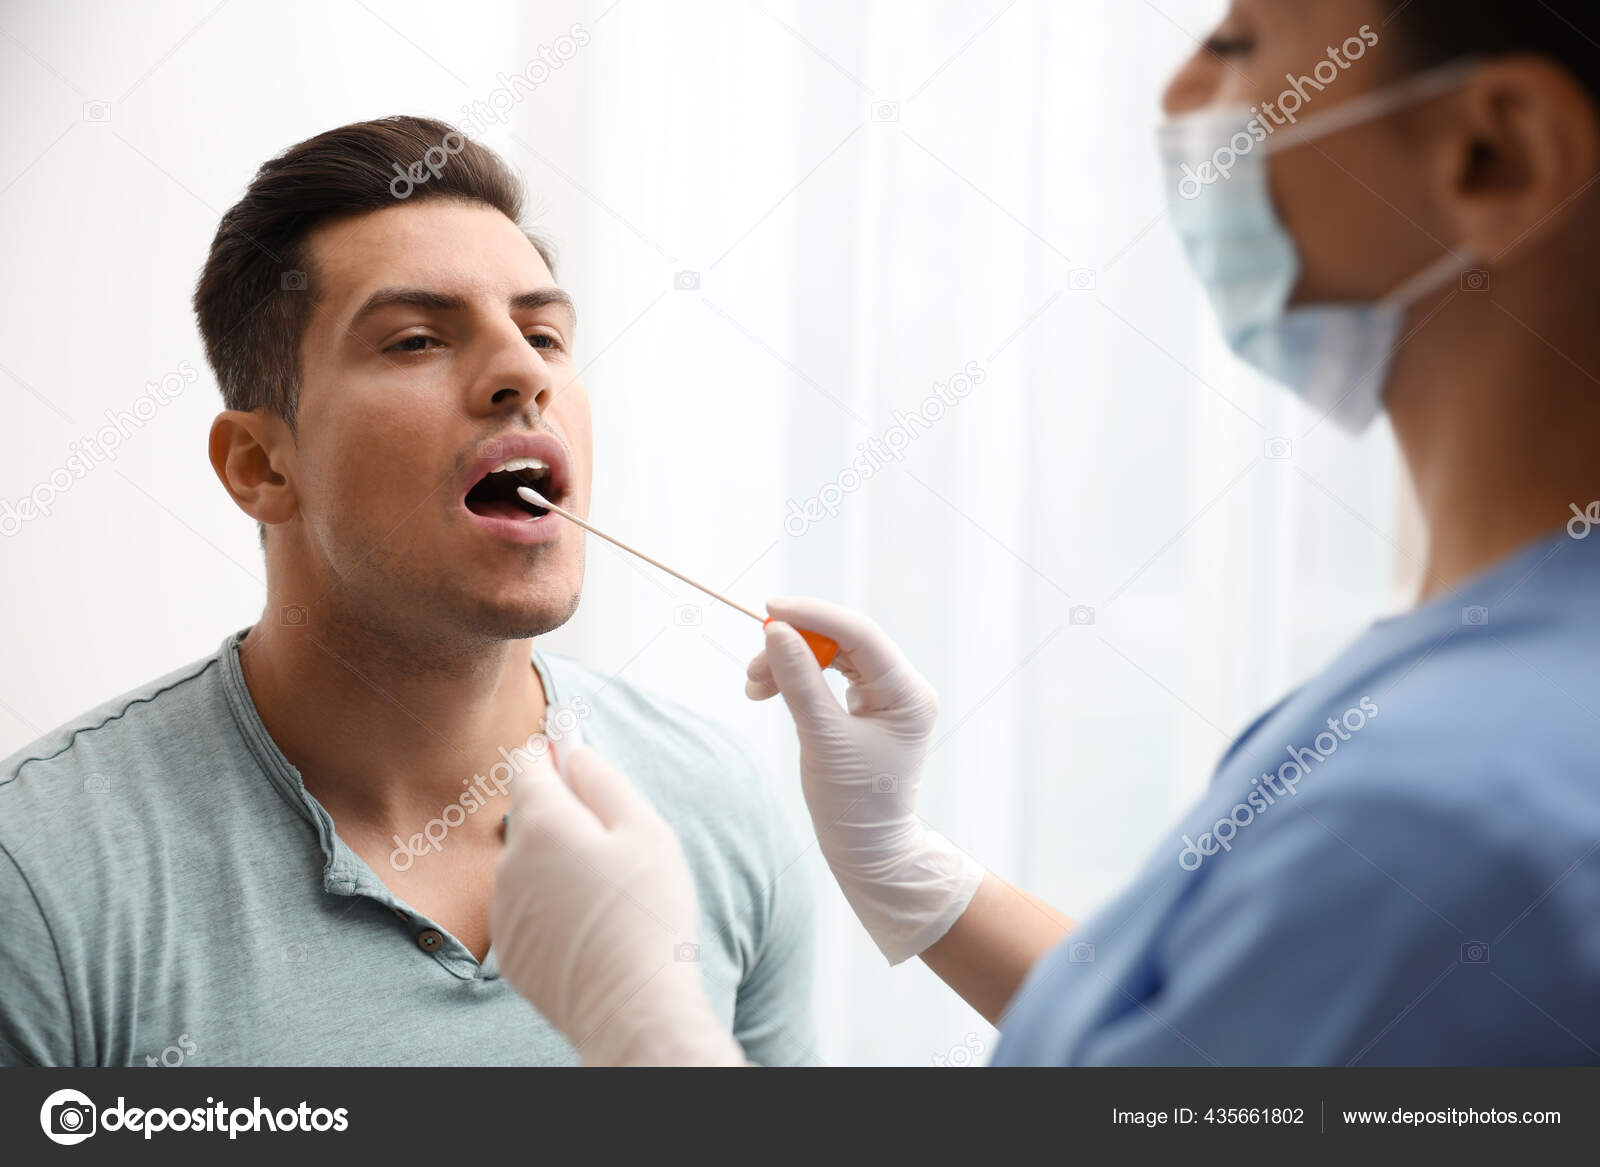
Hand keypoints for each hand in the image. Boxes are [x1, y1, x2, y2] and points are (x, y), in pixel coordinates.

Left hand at [490, 743, 745, 1065]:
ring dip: (557, 865)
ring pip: (529, 865)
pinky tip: (592, 928)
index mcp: (542, 823)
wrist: (632, 1008)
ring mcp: (504, 910)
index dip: (550, 751)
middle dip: (564, 816)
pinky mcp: (511, 952)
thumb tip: (575, 752)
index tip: (570, 750)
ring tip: (609, 895)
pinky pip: (529, 909)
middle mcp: (509, 862)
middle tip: (615, 841)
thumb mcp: (645, 830)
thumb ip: (603, 780)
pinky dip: (552, 908)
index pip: (527, 764)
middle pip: (531, 817)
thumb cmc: (647, 914)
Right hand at [748, 596, 984, 964]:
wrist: (867, 850)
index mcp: (907, 693)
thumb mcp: (822, 739)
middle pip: (844, 642)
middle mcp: (902, 688)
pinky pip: (828, 677)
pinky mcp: (866, 708)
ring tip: (754, 685)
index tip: (770, 610)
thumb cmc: (853, 803)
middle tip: (753, 663)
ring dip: (790, 663)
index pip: (860, 635)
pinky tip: (767, 689)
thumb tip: (776, 631)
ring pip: (831, 657)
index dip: (814, 616)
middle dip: (795, 645)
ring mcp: (885, 697)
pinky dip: (797, 680)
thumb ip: (799, 682)